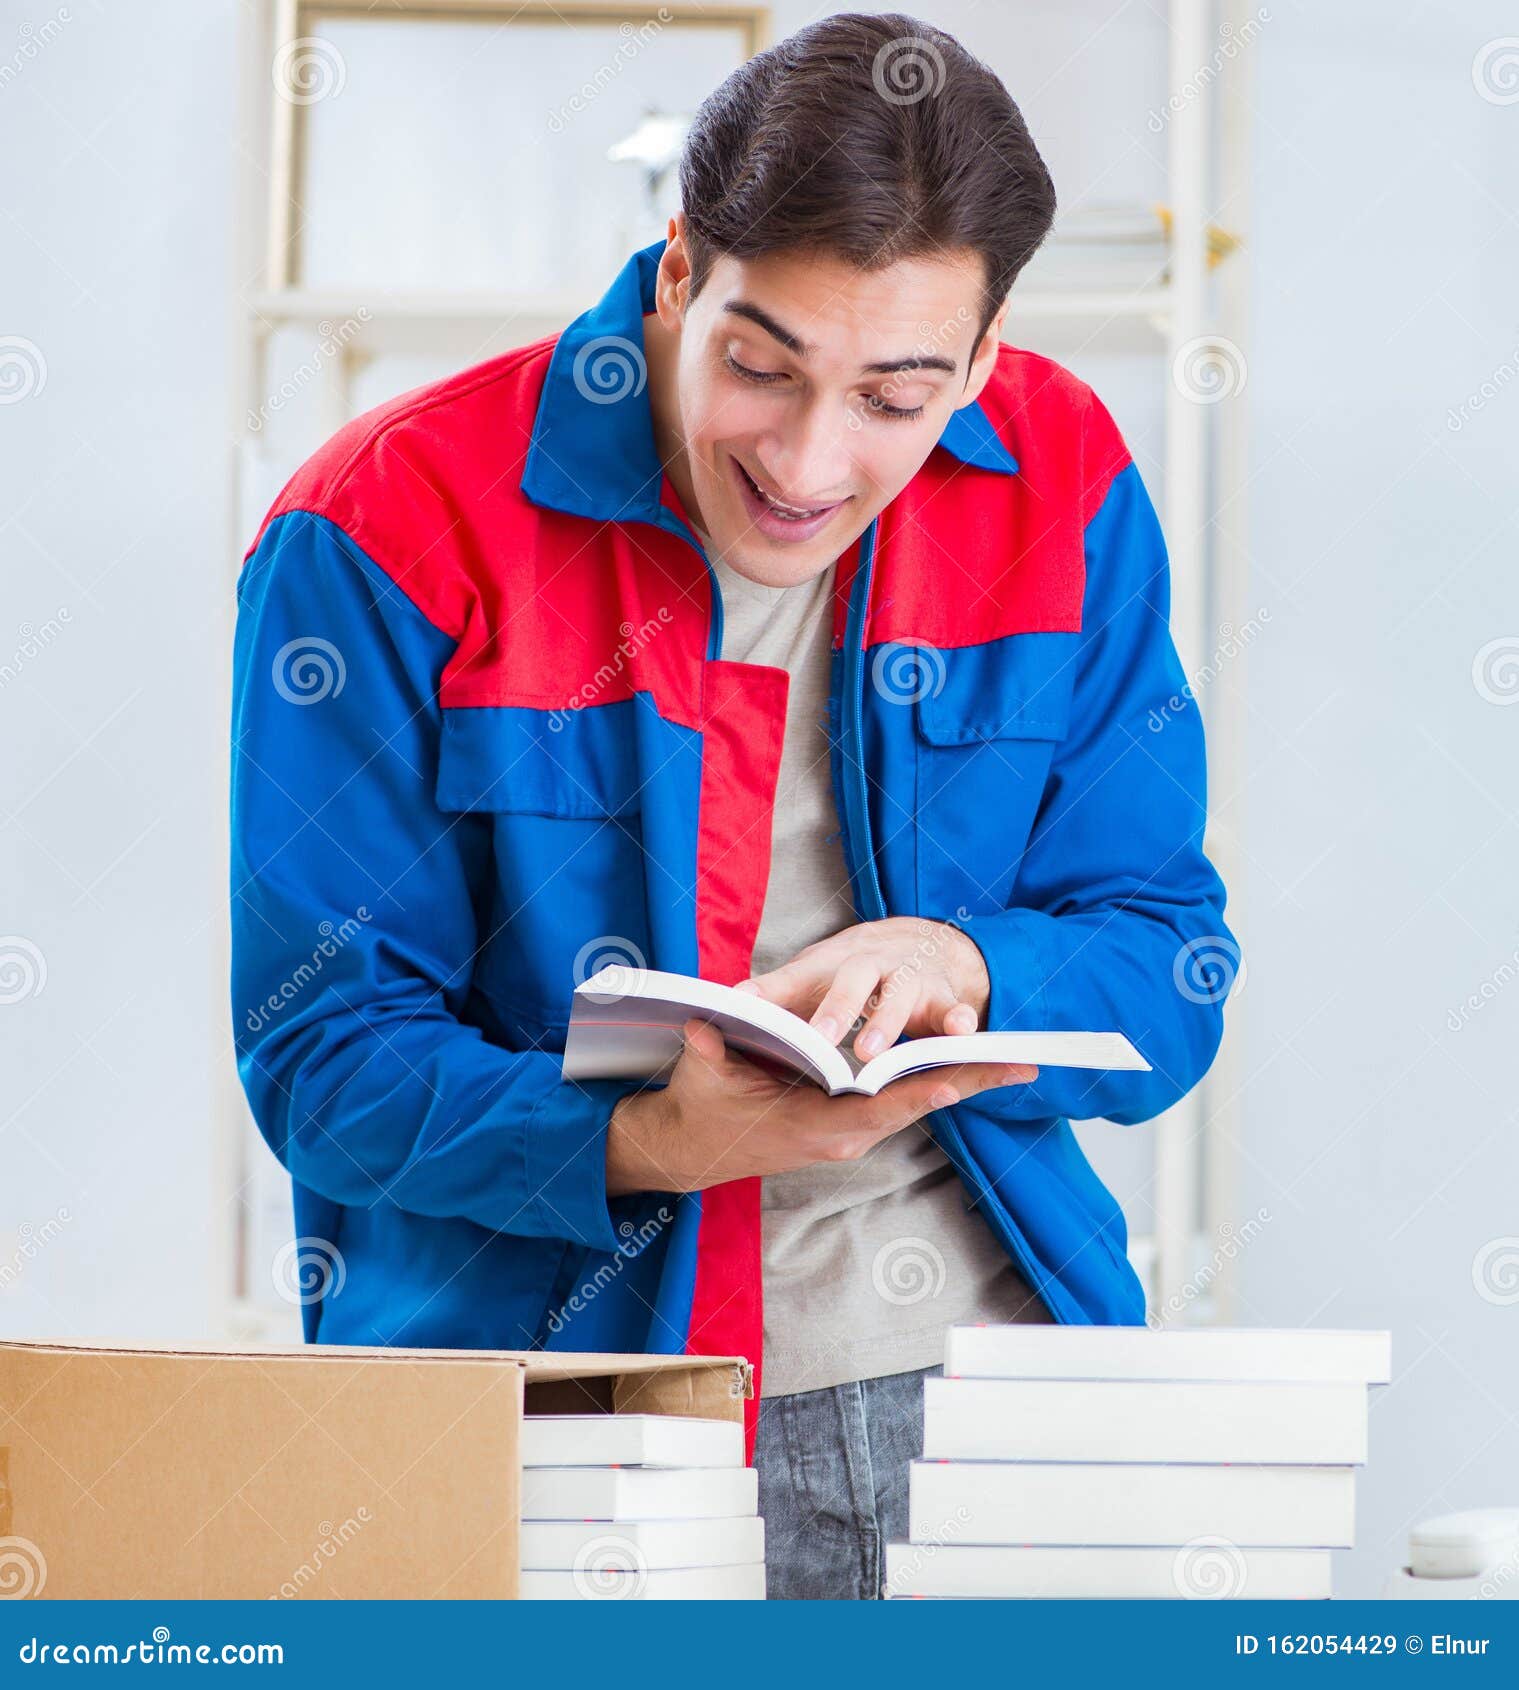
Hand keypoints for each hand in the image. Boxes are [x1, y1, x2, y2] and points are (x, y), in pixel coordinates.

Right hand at [605, 1016, 1034, 1195]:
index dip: (930, 1089)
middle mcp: (841, 1136)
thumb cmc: (700, 1108)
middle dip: (968, 1082)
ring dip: (958, 1082)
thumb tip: (706, 1028)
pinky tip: (962, 1065)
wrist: (689, 1148)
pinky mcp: (846, 1127)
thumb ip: (710, 1052)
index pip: (883, 1105)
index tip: (972, 1078)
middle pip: (916, 1106)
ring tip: (1009, 1062)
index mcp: (814, 1126)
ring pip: (912, 1105)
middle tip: (1023, 1064)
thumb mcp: (704, 1075)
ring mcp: (847, 1135)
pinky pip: (898, 1104)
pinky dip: (930, 1084)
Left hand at [733, 917, 991, 1061]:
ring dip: (889, 1022)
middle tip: (824, 1041)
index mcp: (834, 962)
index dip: (782, 994)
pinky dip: (959, 1018)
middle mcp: (873, 965)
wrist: (920, 943)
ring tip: (872, 1052)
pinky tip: (962, 1033)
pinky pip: (954, 1008)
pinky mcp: (946, 997)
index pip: (803, 975)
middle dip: (838, 1009)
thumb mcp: (812, 977)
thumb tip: (729, 1002)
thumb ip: (775, 992)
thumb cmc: (852, 971)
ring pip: (902, 994)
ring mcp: (911, 978)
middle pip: (854, 981)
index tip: (762, 1012)